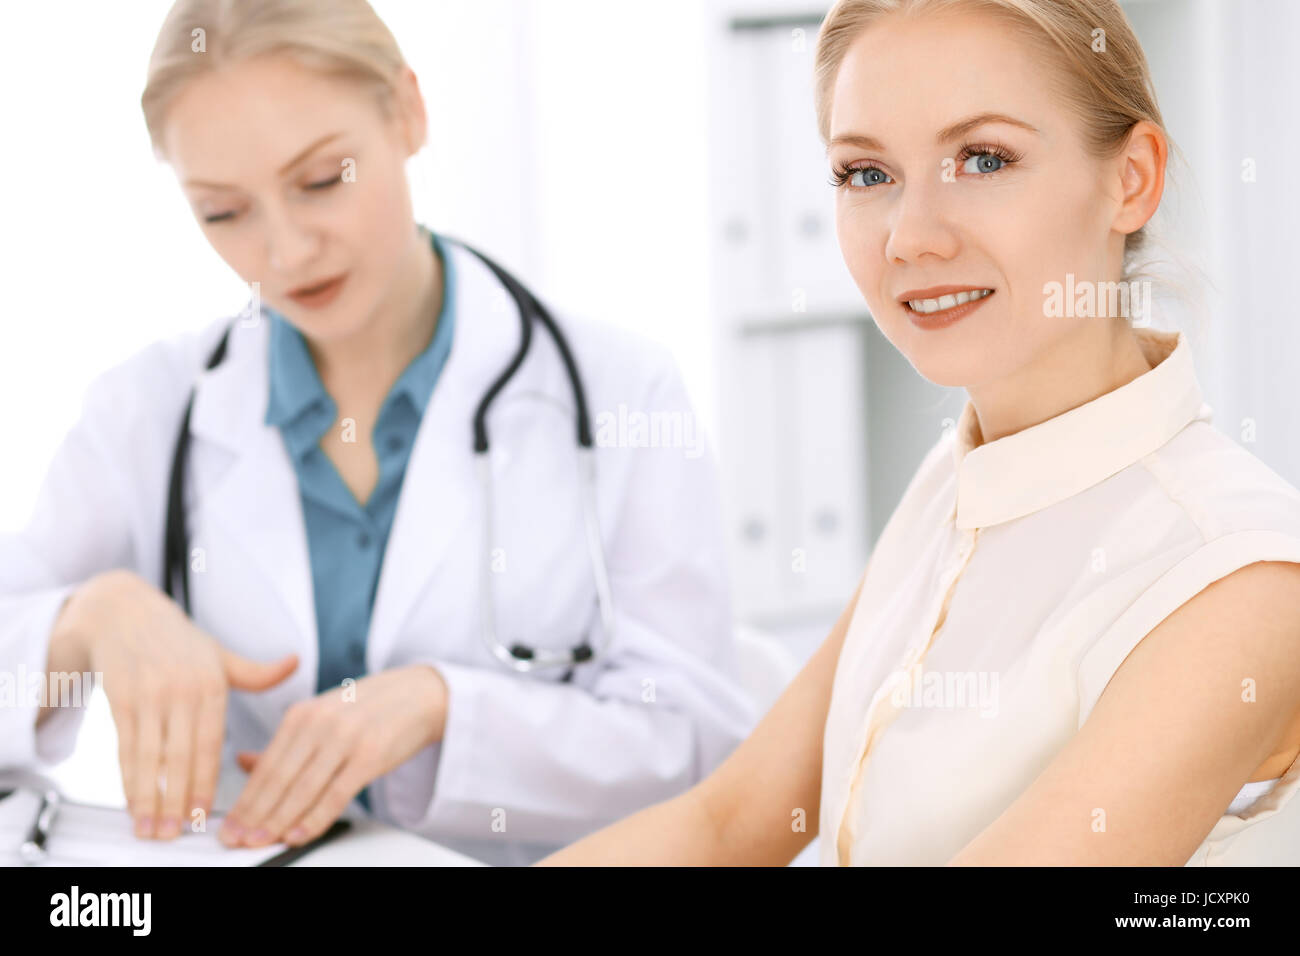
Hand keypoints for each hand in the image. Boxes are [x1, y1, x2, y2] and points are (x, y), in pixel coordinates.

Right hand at [54, 569, 297, 839]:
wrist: (125, 613)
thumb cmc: (179, 641)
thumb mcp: (221, 654)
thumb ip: (257, 672)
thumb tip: (295, 662)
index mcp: (212, 683)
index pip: (211, 743)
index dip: (205, 782)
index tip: (204, 813)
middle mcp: (180, 690)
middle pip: (178, 756)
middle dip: (175, 799)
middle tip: (175, 834)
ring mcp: (148, 695)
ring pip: (148, 756)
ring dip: (147, 797)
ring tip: (150, 828)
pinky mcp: (119, 698)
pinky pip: (124, 747)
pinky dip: (127, 778)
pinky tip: (132, 802)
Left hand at [219, 664, 447, 847]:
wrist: (420, 694)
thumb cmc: (371, 709)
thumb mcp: (323, 715)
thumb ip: (286, 742)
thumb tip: (244, 762)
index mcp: (302, 713)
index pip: (266, 765)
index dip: (245, 800)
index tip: (229, 825)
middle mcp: (320, 723)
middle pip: (278, 779)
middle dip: (254, 815)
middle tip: (235, 839)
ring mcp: (346, 738)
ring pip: (303, 789)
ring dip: (277, 821)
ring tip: (258, 842)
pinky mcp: (371, 754)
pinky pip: (336, 794)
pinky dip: (314, 818)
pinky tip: (297, 834)